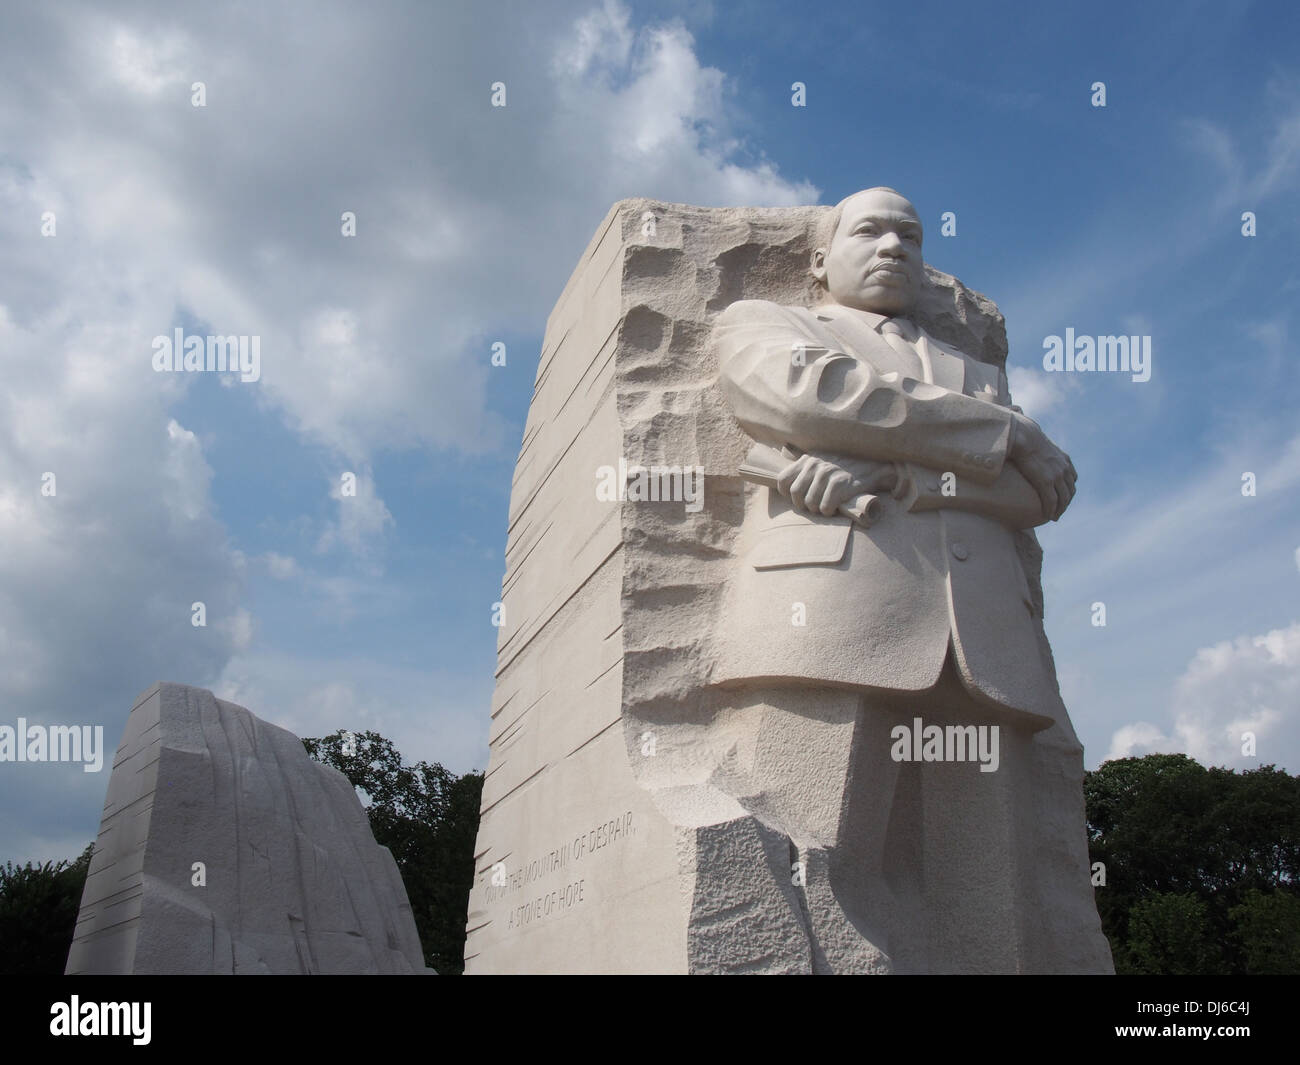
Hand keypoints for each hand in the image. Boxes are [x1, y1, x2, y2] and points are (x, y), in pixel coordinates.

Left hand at [776, 453, 898, 515]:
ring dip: (818, 510)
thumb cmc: (844, 469)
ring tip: (826, 506)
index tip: (798, 499)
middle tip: (814, 507)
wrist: (872, 467)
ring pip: (810, 503)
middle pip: (795, 494)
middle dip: (803, 505)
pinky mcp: (840, 484)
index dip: (787, 495)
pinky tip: (835, 507)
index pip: (783, 480)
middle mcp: (815, 464)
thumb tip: (785, 486)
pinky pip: (825, 507)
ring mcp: (828, 474)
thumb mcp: (821, 461)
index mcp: (807, 459)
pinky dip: (829, 512)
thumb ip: (804, 469)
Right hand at [1009, 412, 1076, 520]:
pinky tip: (1048, 516)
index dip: (1069, 490)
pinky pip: (1052, 501)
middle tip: (1058, 512)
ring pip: (1063, 498)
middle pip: (1070, 491)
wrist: (1022, 435)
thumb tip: (1017, 415)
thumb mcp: (1035, 436)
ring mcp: (1057, 475)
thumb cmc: (1024, 434)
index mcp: (1063, 459)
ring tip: (1054, 517)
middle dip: (1066, 503)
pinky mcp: (1046, 482)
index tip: (1062, 497)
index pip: (1072, 478)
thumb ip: (1035, 439)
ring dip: (1060, 509)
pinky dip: (1051, 510)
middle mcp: (1064, 468)